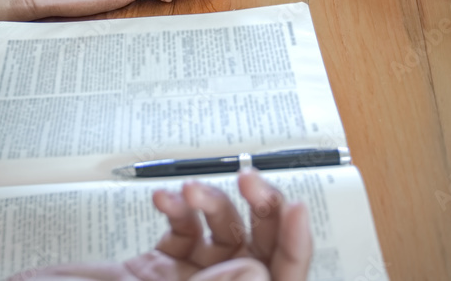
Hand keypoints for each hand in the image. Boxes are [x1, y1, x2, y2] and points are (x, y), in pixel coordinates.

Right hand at [9, 170, 312, 280]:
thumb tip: (258, 274)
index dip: (295, 248)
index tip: (297, 206)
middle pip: (256, 256)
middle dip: (257, 213)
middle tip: (250, 179)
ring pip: (221, 238)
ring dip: (211, 205)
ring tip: (191, 189)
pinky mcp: (153, 271)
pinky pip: (183, 233)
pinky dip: (178, 211)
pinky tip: (165, 200)